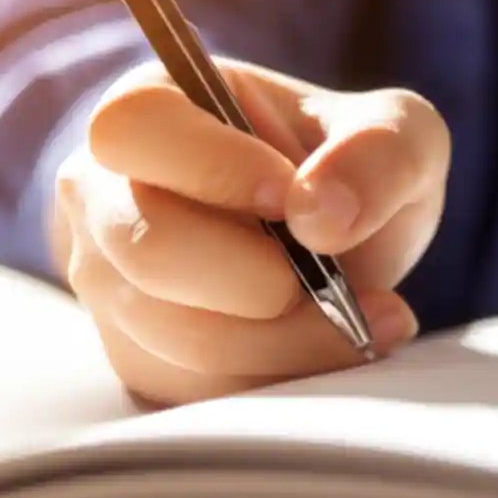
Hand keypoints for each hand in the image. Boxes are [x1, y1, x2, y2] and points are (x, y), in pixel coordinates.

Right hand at [50, 59, 449, 405]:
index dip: (212, 167)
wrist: (328, 244)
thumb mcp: (393, 132)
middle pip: (145, 247)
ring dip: (283, 340)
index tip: (291, 197)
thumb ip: (377, 151)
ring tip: (361, 320)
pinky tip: (324, 347)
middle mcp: (104, 195)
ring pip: (174, 332)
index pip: (132, 128)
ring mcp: (108, 283)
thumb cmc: (339, 170)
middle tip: (332, 279)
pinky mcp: (135, 356)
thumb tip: (319, 214)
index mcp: (146, 107)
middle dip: (256, 278)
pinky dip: (274, 377)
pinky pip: (193, 391)